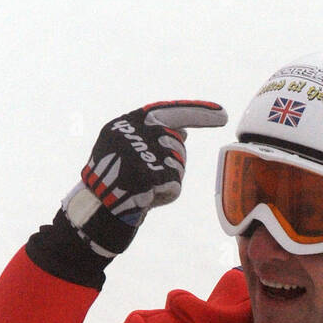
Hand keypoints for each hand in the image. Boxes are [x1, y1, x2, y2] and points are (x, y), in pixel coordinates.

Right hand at [61, 101, 226, 257]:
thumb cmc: (115, 182)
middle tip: (149, 176)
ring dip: (169, 178)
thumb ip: (153, 138)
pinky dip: (166, 194)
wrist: (97, 210)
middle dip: (172, 160)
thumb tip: (184, 131)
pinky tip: (147, 197)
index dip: (200, 112)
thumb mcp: (129, 152)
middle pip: (176, 141)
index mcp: (127, 123)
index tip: (225, 115)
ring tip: (145, 187)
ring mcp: (140, 152)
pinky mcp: (148, 174)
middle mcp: (133, 132)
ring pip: (178, 163)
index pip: (169, 111)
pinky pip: (174, 184)